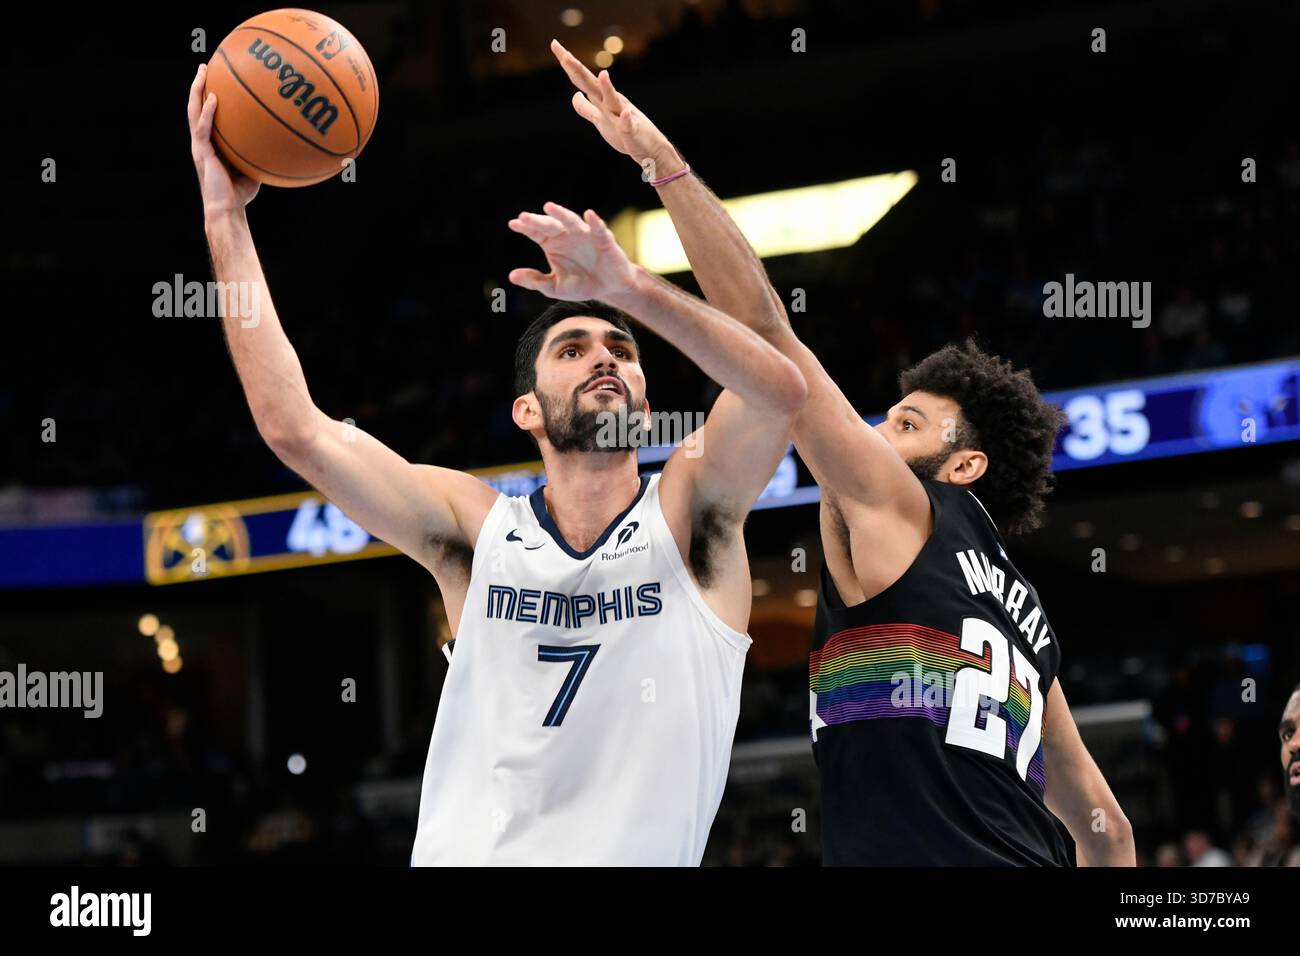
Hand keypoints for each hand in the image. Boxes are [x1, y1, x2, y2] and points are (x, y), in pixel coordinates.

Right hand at [188, 64, 258, 220]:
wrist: (226, 209)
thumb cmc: (240, 193)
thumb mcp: (253, 167)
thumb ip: (259, 151)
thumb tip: (281, 139)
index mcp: (211, 143)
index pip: (207, 114)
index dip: (208, 96)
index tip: (216, 79)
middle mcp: (202, 141)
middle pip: (196, 106)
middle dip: (199, 85)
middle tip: (204, 66)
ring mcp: (199, 145)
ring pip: (194, 111)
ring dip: (197, 90)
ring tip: (202, 72)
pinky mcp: (201, 152)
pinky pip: (203, 128)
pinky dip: (208, 112)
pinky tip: (214, 98)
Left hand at [508, 202, 638, 301]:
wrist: (609, 289)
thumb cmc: (581, 284)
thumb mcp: (555, 287)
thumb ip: (535, 281)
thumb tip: (511, 276)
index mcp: (552, 243)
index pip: (536, 232)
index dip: (525, 228)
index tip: (513, 224)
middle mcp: (566, 235)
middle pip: (550, 225)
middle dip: (538, 221)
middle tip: (524, 217)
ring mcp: (585, 235)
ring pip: (571, 221)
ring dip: (561, 214)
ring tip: (549, 207)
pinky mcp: (603, 239)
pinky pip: (598, 229)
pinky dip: (594, 221)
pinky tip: (588, 215)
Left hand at [550, 39, 682, 179]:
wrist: (649, 148)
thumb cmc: (624, 134)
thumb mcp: (600, 120)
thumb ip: (586, 108)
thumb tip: (575, 96)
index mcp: (602, 99)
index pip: (581, 78)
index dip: (568, 64)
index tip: (554, 44)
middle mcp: (611, 102)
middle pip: (591, 84)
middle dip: (579, 70)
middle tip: (565, 55)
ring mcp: (622, 115)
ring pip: (612, 99)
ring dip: (607, 87)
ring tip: (603, 74)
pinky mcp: (632, 130)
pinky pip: (628, 124)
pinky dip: (625, 119)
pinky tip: (624, 113)